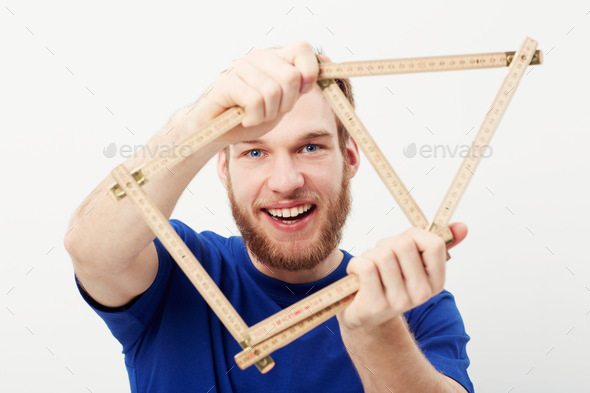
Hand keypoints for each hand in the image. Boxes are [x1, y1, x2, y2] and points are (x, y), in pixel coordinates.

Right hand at [182, 41, 319, 143]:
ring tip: (255, 115)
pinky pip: (255, 101)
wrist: (216, 131)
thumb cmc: (250, 116)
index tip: (302, 92)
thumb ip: (301, 84)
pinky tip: (244, 119)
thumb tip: (327, 63)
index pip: (303, 48)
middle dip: (286, 103)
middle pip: (291, 77)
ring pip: (273, 92)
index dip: (309, 72)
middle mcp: (258, 57)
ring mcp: (240, 67)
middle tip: (271, 111)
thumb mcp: (283, 102)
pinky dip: (254, 118)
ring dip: (267, 114)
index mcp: (274, 59)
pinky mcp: (226, 82)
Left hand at [338, 223, 467, 330]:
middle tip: (381, 260)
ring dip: (369, 255)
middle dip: (386, 245)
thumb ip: (437, 243)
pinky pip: (366, 267)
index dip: (413, 236)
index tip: (403, 246)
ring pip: (382, 255)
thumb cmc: (388, 279)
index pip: (434, 244)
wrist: (364, 314)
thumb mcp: (413, 261)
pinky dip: (356, 264)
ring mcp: (399, 302)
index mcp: (436, 282)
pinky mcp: (376, 305)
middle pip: (403, 245)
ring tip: (370, 270)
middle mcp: (422, 295)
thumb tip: (462, 226)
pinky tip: (357, 276)